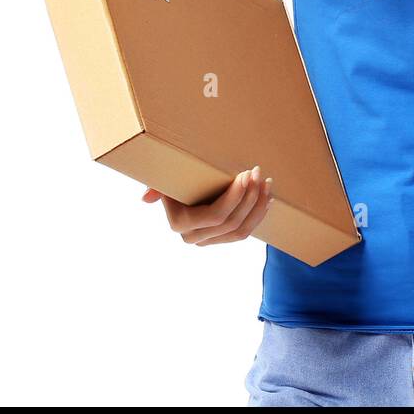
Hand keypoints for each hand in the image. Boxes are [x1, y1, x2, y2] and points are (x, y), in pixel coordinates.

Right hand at [142, 164, 272, 246]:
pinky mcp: (222, 239)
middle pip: (231, 222)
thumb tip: (147, 199)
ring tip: (265, 182)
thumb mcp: (167, 178)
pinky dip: (258, 214)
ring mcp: (209, 241)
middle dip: (249, 196)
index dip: (235, 197)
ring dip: (257, 205)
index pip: (216, 215)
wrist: (186, 186)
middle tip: (257, 173)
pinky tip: (267, 197)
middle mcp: (194, 238)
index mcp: (181, 224)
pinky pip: (244, 231)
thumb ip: (156, 186)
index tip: (245, 175)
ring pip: (241, 230)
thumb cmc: (175, 177)